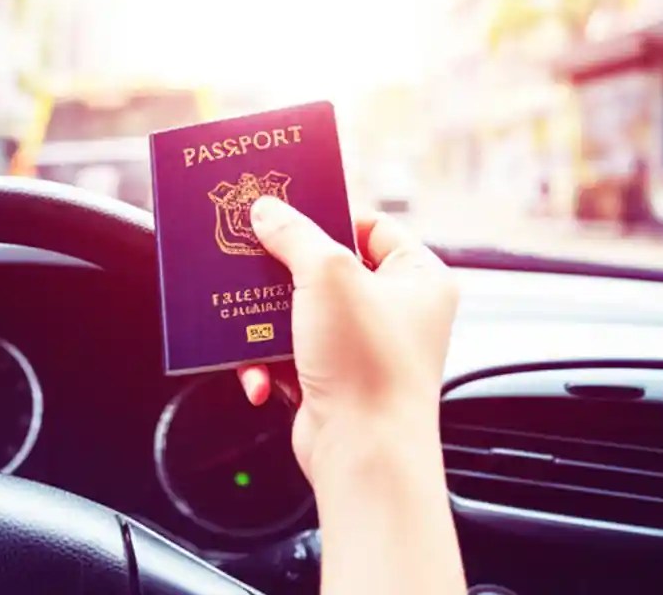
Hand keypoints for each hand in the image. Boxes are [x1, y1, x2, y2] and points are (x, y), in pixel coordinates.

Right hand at [236, 197, 456, 481]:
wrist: (363, 453)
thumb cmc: (367, 366)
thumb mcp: (327, 276)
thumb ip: (294, 234)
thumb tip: (268, 211)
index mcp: (418, 277)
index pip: (372, 225)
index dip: (328, 215)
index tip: (285, 211)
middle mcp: (396, 311)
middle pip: (327, 268)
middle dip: (284, 269)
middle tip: (250, 254)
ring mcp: (363, 348)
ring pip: (300, 313)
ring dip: (266, 322)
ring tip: (244, 322)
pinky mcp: (333, 379)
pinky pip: (289, 355)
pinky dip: (267, 363)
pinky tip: (257, 377)